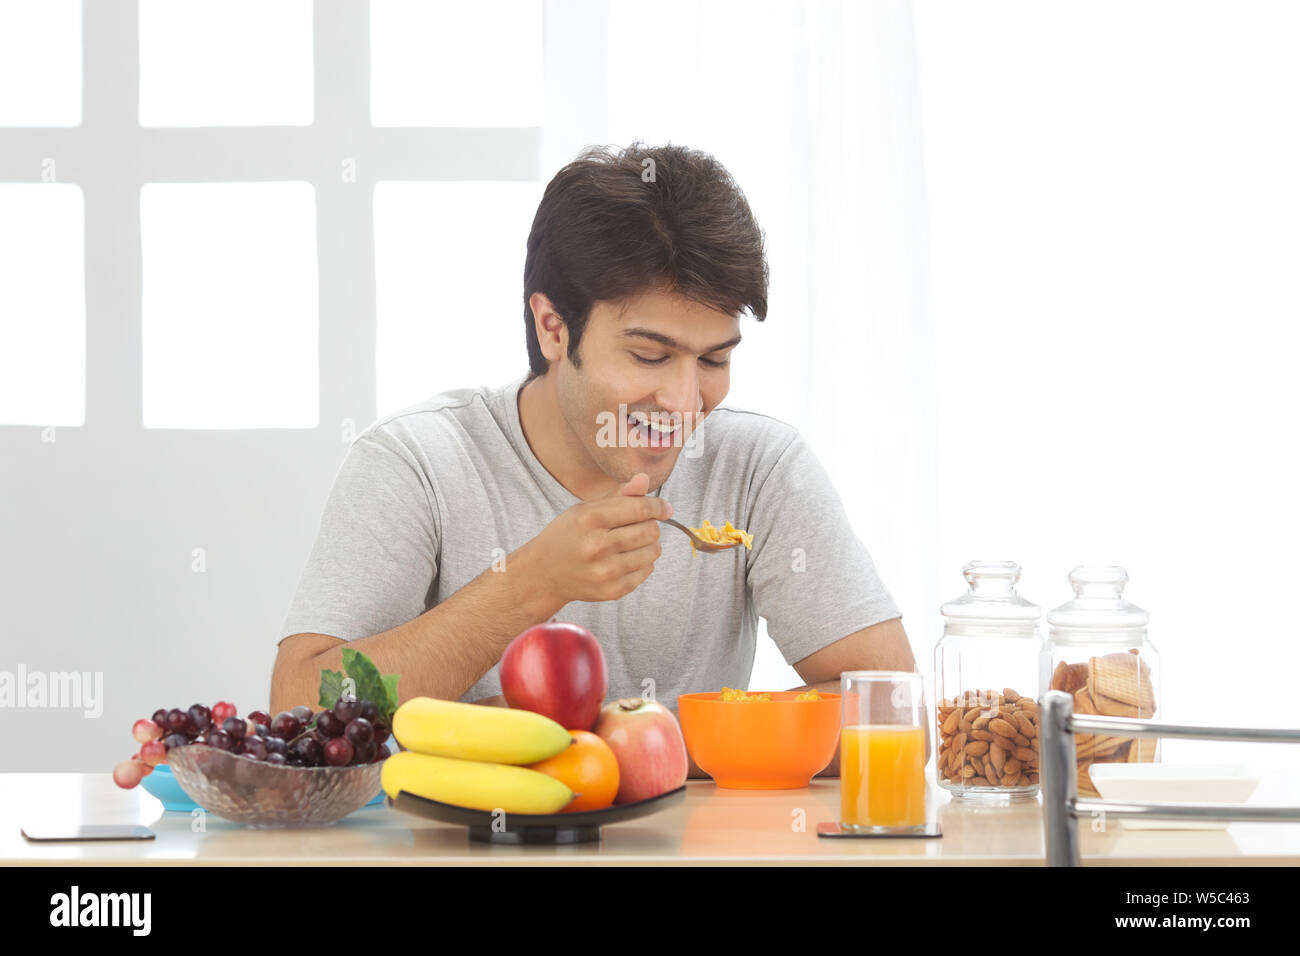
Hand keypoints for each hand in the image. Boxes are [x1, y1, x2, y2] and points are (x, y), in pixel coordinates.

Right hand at [520, 472, 670, 604]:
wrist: (544, 573)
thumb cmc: (567, 535)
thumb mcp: (585, 509)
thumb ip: (617, 495)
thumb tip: (645, 480)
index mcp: (589, 519)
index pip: (640, 508)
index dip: (658, 506)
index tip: (664, 508)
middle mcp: (596, 546)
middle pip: (650, 530)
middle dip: (651, 525)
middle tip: (640, 525)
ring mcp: (605, 572)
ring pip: (652, 552)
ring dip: (649, 544)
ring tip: (633, 542)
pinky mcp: (612, 591)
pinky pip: (646, 572)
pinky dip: (643, 563)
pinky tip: (627, 558)